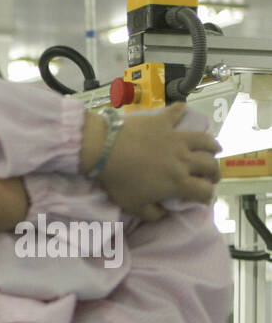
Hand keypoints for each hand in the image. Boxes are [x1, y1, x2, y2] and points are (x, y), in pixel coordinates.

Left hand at [83, 104, 219, 220]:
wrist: (106, 150)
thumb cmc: (120, 181)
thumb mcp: (134, 206)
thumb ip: (153, 214)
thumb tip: (165, 213)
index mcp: (178, 182)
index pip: (203, 191)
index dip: (207, 197)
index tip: (204, 199)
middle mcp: (184, 159)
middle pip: (210, 166)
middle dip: (215, 173)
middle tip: (212, 176)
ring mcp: (176, 138)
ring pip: (204, 140)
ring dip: (212, 145)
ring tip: (215, 149)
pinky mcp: (163, 122)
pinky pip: (176, 112)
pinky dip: (180, 110)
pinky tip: (183, 108)